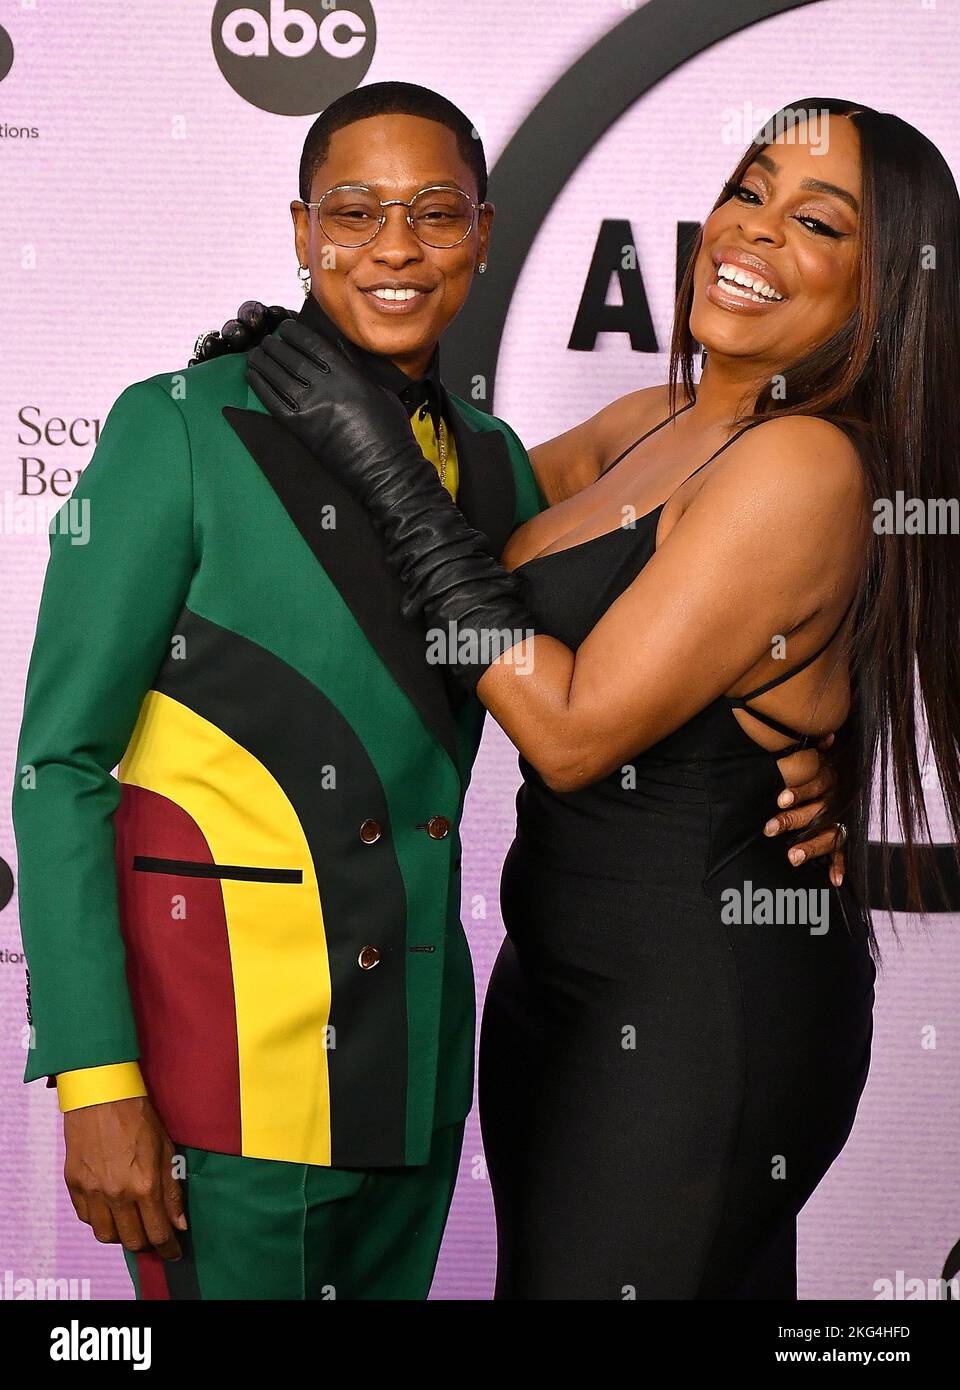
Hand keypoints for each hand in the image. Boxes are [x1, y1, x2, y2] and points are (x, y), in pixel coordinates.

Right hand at [63, 1095, 185, 1258]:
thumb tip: (179, 1223)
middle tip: (154, 1234)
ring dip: (121, 1234)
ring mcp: (92, 1191)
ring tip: (131, 1222)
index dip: (168, 1248)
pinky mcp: (74, 1184)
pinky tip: (110, 1207)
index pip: (158, 1233)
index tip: (173, 1252)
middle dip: (147, 1243)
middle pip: (132, 1241)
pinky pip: (86, 1217)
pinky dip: (100, 1219)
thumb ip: (172, 1190)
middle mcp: (117, 1194)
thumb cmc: (139, 1117)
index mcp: (144, 1185)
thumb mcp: (166, 1149)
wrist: (102, 1095)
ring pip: (106, 1236)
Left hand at [246, 318, 417, 500]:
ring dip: (263, 362)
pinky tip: (252, 375)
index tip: (285, 328)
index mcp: (346, 375)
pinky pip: (272, 402)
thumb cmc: (390, 429)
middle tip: (267, 341)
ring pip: (277, 377)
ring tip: (255, 354)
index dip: (294, 333)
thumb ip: (355, 367)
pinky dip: (260, 386)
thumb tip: (337, 346)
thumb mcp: (378, 389)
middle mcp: (324, 387)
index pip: (312, 345)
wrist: (384, 467)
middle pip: (291, 358)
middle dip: (275, 345)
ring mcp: (309, 408)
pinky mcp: (299, 429)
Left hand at [764, 733, 846, 885]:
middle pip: (815, 812)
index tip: (780, 799)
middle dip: (792, 820)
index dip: (798, 791)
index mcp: (831, 778)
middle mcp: (838, 800)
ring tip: (792, 857)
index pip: (814, 784)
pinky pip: (844, 851)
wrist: (863, 774)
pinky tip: (835, 880)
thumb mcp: (827, 752)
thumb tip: (827, 735)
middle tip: (769, 829)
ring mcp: (844, 818)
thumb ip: (822, 748)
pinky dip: (840, 865)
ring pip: (828, 834)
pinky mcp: (849, 833)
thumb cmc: (833, 762)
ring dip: (810, 847)